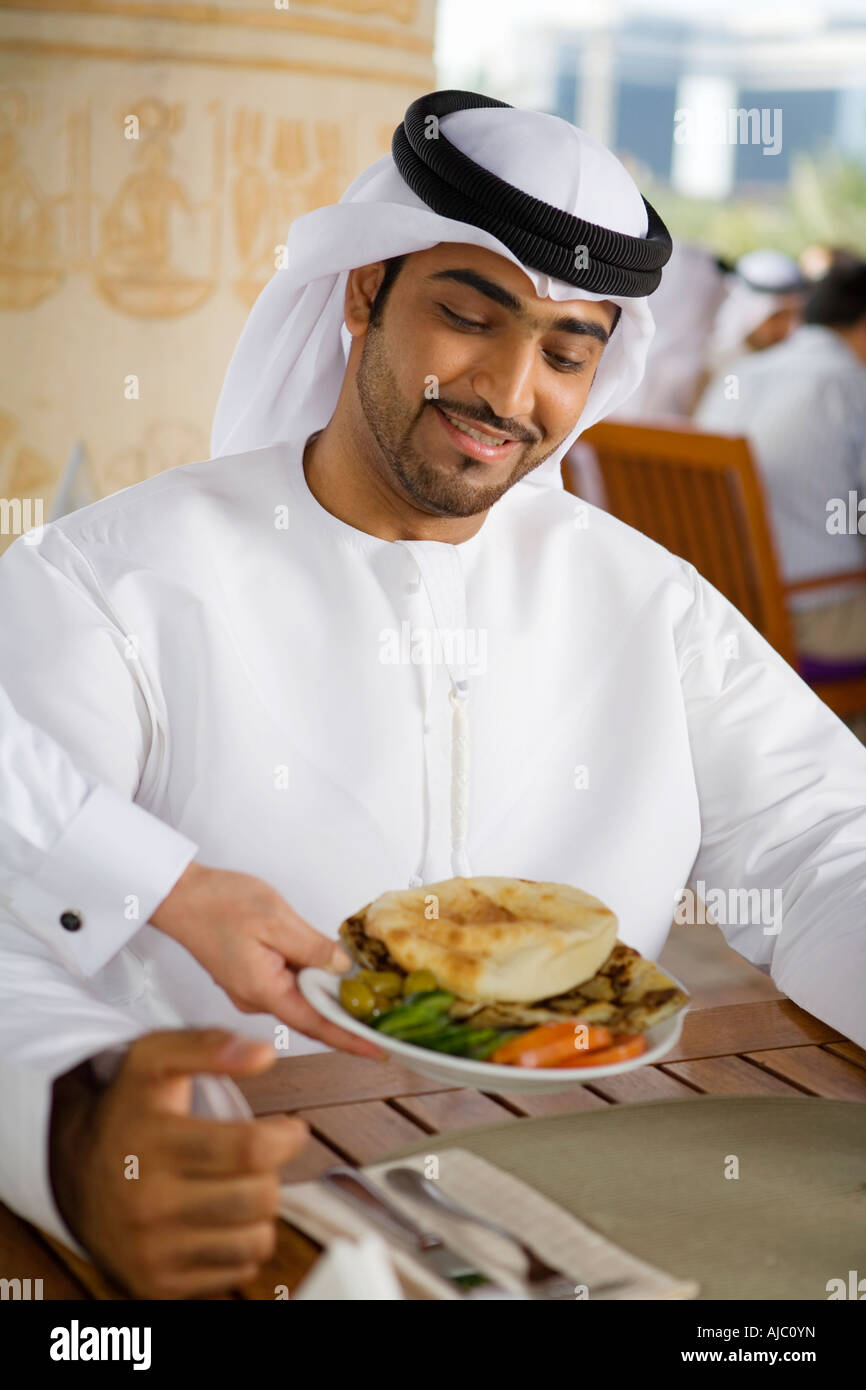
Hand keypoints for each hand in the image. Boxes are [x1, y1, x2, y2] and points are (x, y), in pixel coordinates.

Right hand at [50, 1029, 307, 1297]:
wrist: (72, 1174)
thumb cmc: (127, 1111)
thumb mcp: (153, 1059)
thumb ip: (208, 1046)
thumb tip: (264, 1054)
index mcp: (152, 1143)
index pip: (249, 1149)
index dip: (287, 1137)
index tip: (292, 1129)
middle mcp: (148, 1203)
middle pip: (258, 1197)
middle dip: (271, 1173)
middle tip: (257, 1160)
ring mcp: (152, 1250)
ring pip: (255, 1240)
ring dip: (260, 1213)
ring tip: (239, 1189)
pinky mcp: (158, 1285)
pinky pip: (236, 1273)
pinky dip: (241, 1247)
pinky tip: (220, 1221)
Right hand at [150, 861, 382, 1058]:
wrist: (180, 894)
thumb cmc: (218, 904)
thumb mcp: (276, 919)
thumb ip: (312, 947)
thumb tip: (342, 967)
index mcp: (263, 990)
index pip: (316, 1025)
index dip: (351, 1039)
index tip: (379, 1050)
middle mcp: (256, 998)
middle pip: (311, 1014)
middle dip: (347, 1016)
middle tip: (386, 1013)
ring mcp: (251, 988)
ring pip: (300, 996)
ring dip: (328, 993)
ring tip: (365, 989)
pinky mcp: (249, 975)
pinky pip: (288, 983)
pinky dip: (311, 979)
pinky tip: (328, 967)